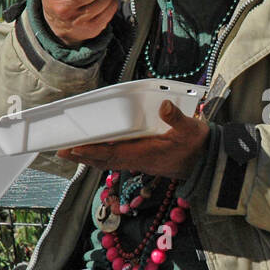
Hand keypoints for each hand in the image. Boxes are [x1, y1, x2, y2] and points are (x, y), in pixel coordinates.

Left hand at [57, 100, 209, 180]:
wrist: (207, 164)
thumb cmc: (198, 146)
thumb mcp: (190, 129)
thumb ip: (177, 118)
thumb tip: (164, 105)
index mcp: (146, 154)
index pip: (113, 153)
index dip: (93, 151)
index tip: (75, 147)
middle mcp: (139, 161)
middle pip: (104, 160)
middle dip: (83, 156)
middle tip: (61, 150)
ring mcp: (140, 163)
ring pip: (108, 162)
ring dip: (89, 157)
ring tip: (72, 151)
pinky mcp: (143, 161)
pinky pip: (116, 160)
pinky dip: (102, 156)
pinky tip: (96, 151)